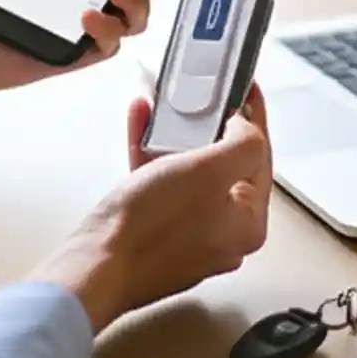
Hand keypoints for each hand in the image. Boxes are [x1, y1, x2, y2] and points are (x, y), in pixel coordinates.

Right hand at [30, 85, 272, 332]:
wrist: (95, 266)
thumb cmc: (150, 227)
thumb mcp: (208, 171)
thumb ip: (242, 144)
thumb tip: (248, 128)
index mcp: (248, 223)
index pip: (260, 159)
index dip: (255, 118)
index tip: (247, 91)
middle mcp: (223, 234)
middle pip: (225, 166)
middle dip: (210, 125)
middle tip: (205, 98)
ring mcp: (189, 236)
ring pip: (189, 173)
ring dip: (176, 135)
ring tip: (164, 107)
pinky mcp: (156, 234)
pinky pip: (162, 185)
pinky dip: (153, 154)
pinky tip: (141, 126)